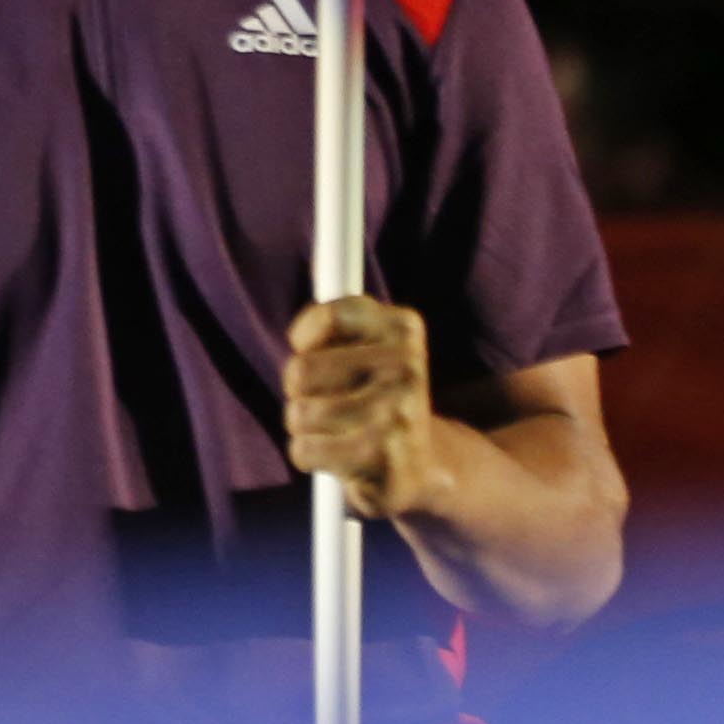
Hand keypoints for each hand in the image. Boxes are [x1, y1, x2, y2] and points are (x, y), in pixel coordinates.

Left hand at [283, 295, 445, 520]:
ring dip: (302, 427)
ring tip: (334, 429)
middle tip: (327, 399)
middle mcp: (407, 367)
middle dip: (298, 389)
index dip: (305, 338)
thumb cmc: (378, 396)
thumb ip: (339, 313)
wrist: (425, 464)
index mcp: (405, 328)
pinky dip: (308, 456)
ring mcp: (397, 414)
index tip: (312, 350)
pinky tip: (338, 457)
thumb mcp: (368, 344)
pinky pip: (303, 450)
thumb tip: (323, 258)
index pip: (327, 315)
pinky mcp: (381, 458)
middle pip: (299, 369)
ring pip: (298, 413)